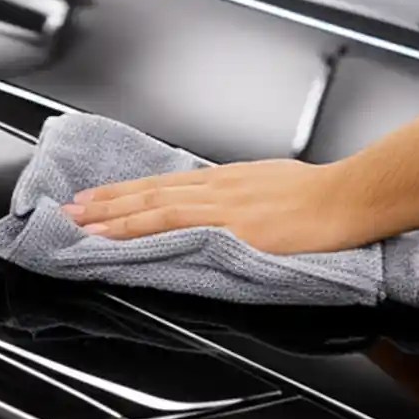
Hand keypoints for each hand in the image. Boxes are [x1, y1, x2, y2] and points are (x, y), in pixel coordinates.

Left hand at [62, 159, 364, 254]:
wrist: (348, 199)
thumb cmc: (323, 197)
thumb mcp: (274, 187)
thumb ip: (245, 200)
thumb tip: (228, 208)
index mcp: (228, 181)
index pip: (166, 185)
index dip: (128, 192)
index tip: (99, 197)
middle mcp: (217, 189)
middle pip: (150, 193)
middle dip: (106, 203)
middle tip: (70, 210)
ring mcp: (221, 208)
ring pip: (153, 208)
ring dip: (112, 216)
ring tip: (80, 223)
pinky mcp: (230, 228)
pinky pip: (174, 227)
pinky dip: (141, 231)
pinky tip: (121, 237)